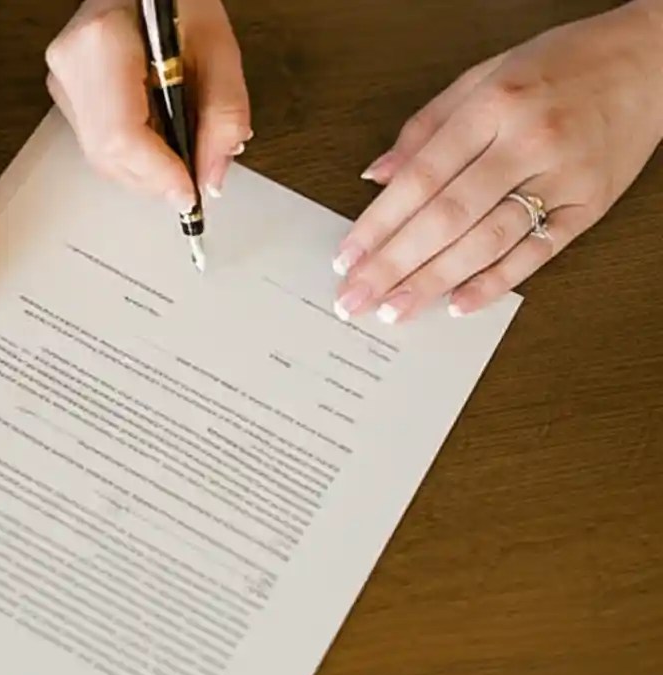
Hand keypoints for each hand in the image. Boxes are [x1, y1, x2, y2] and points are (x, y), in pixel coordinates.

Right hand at [45, 0, 250, 209]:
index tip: (190, 192)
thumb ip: (223, 114)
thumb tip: (212, 176)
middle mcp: (72, 64)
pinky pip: (97, 144)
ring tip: (180, 152)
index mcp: (103, 42)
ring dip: (145, 170)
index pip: (122, 135)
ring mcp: (63, 80)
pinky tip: (157, 136)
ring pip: (100, 158)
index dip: (158, 174)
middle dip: (155, 179)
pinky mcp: (66, 92)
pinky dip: (133, 154)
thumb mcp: (217, 47)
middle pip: (107, 156)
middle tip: (194, 178)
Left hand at [333, 0, 662, 321]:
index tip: (347, 256)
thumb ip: (425, 127)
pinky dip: (496, 283)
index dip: (378, 223)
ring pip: (487, 241)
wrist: (651, 59)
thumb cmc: (562, 64)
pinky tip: (459, 304)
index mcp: (493, 106)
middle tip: (357, 297)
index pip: (421, 178)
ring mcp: (563, 176)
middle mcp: (527, 142)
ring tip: (396, 309)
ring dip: (435, 281)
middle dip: (394, 264)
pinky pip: (538, 252)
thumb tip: (377, 175)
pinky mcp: (591, 204)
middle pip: (447, 217)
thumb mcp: (484, 75)